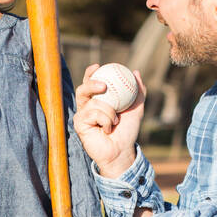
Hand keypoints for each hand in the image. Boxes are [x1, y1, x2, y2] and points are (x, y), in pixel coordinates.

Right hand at [73, 63, 145, 177]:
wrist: (122, 150)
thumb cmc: (127, 131)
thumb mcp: (136, 109)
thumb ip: (137, 91)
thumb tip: (136, 72)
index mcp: (98, 100)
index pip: (91, 83)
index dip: (91, 73)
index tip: (98, 66)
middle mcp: (87, 106)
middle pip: (83, 89)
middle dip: (91, 84)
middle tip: (103, 85)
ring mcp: (82, 115)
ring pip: (92, 103)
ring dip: (108, 111)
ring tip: (115, 121)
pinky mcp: (79, 124)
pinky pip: (92, 114)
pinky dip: (105, 120)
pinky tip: (107, 130)